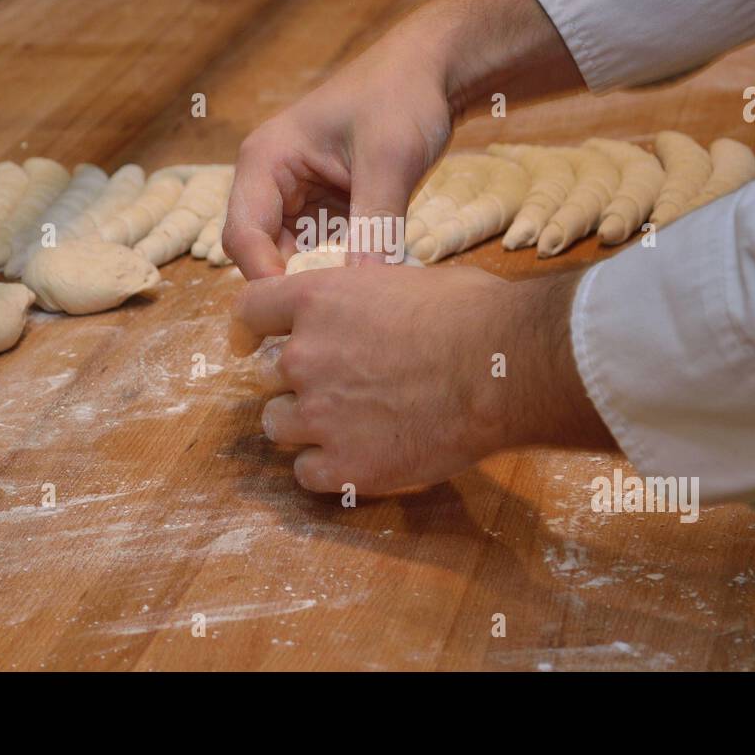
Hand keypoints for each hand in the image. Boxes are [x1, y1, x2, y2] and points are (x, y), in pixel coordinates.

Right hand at [222, 0, 583, 278]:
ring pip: (291, 257)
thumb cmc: (402, 97)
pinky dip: (341, 267)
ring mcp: (297, 195)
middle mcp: (271, 179)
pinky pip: (320, 250)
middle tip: (333, 315)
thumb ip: (375, 227)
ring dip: (317, 278)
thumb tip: (368, 290)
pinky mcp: (325, 206)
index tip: (303, 306)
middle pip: (259, 252)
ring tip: (356, 303)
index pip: (241, 235)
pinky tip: (371, 281)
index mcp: (265, 159)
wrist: (432, 71)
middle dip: (291, 284)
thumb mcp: (389, 163)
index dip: (264, 277)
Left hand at [232, 263, 614, 494]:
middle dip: (294, 380)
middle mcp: (304, 356)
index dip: (253, 327)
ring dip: (304, 426)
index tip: (256, 340)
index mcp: (317, 300)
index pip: (248, 310)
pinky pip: (306, 474)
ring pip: (277, 426)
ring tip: (348, 425)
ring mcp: (319, 414)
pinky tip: (362, 458)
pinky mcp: (343, 466)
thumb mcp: (408, 280)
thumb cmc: (475, 314)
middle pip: (263, 374)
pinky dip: (327, 469)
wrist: (506, 369)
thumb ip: (366, 300)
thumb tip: (373, 311)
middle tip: (338, 385)